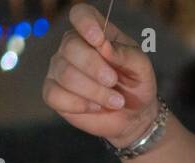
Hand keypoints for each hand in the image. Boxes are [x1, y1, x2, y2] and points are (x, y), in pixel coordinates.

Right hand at [42, 2, 159, 146]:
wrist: (134, 115)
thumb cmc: (136, 84)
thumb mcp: (141, 68)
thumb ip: (126, 54)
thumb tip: (105, 47)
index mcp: (94, 33)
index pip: (80, 14)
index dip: (85, 23)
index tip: (99, 40)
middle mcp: (72, 47)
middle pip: (71, 47)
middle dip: (95, 68)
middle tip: (113, 81)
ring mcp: (59, 69)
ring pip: (66, 75)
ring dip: (95, 92)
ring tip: (116, 101)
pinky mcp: (53, 92)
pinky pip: (55, 95)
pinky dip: (80, 105)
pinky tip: (96, 107)